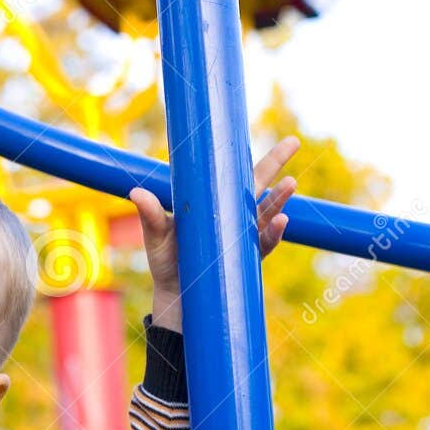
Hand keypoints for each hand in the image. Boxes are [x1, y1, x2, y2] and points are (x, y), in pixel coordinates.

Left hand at [127, 135, 301, 309]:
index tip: (248, 133)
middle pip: (258, 185)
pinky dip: (273, 234)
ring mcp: (242, 236)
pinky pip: (263, 244)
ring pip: (266, 213)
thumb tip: (136, 193)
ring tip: (290, 184)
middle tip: (293, 141)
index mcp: (215, 202)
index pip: (234, 174)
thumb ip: (150, 215)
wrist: (175, 296)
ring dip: (279, 199)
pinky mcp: (246, 258)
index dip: (243, 156)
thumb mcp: (156, 235)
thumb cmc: (166, 260)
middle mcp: (233, 216)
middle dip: (276, 163)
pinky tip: (281, 222)